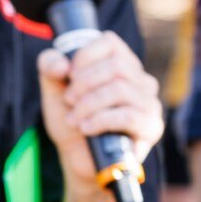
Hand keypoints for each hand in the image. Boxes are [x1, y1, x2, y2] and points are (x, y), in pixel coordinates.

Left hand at [38, 32, 163, 187]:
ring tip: (75, 119)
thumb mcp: (53, 91)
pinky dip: (100, 121)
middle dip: (84, 84)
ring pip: (120, 90)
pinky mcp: (151, 127)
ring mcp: (149, 103)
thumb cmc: (72, 121)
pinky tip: (87, 128)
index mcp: (121, 64)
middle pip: (116, 66)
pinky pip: (128, 116)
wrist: (79, 159)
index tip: (68, 76)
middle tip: (69, 101)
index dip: (84, 56)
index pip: (110, 42)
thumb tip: (62, 64)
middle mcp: (141, 80)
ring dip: (89, 105)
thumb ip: (49, 68)